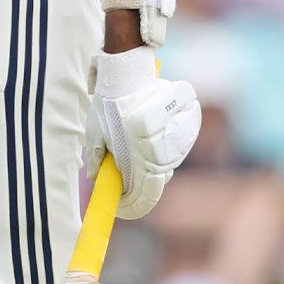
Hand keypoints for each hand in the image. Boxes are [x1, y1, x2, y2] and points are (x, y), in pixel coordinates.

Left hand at [85, 47, 200, 219]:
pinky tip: (146, 135)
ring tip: (131, 146)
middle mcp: (164, 153)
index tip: (121, 209)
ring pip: (166, 166)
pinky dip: (161, 150)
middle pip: (155, 183)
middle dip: (136, 185)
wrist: (128, 74)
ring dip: (149, 165)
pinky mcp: (189, 128)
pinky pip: (175, 149)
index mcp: (141, 157)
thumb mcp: (94, 134)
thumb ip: (96, 160)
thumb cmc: (108, 104)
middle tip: (121, 181)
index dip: (132, 207)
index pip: (144, 197)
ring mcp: (180, 141)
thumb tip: (95, 179)